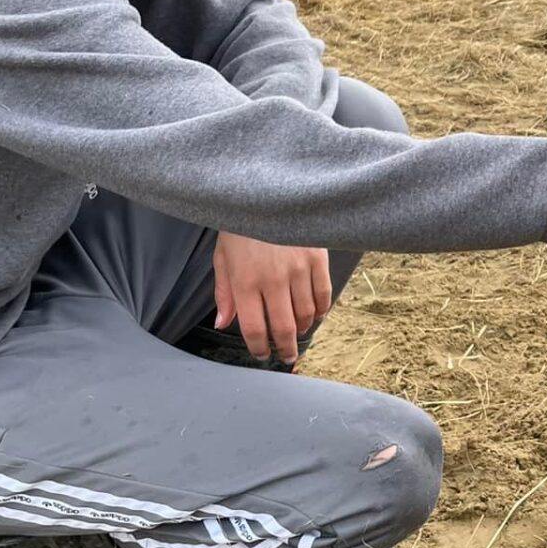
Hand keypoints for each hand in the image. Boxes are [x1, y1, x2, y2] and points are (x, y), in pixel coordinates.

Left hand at [212, 232, 332, 364]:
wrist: (264, 191)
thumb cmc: (239, 226)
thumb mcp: (222, 258)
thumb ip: (224, 294)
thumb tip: (223, 324)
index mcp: (245, 281)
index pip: (254, 328)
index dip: (259, 347)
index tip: (262, 353)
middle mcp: (272, 279)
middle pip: (283, 327)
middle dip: (285, 348)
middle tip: (287, 355)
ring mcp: (298, 268)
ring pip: (306, 313)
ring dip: (302, 328)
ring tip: (298, 332)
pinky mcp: (317, 257)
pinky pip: (324, 294)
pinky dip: (321, 309)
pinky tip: (315, 313)